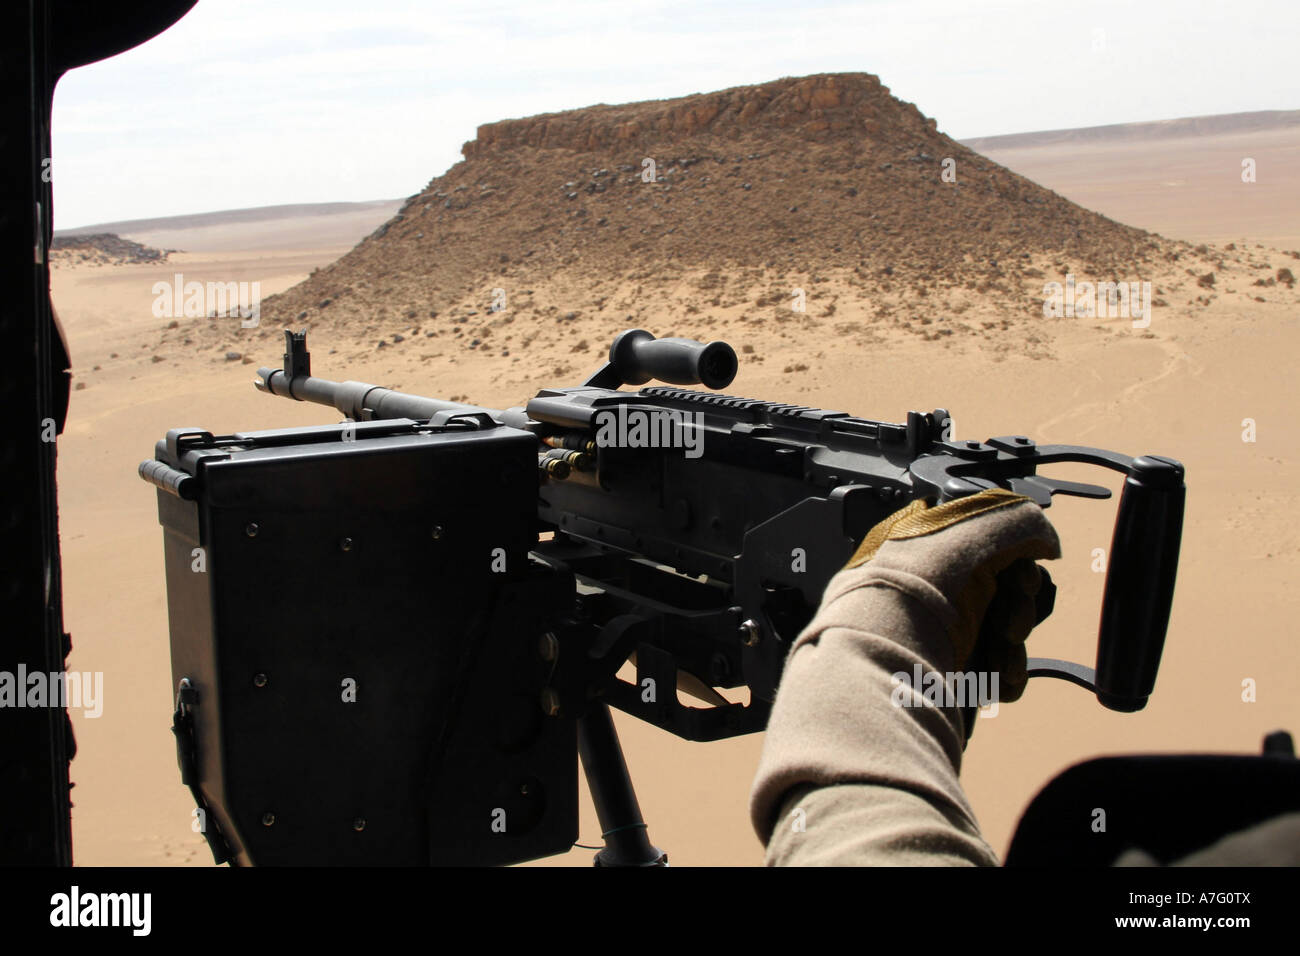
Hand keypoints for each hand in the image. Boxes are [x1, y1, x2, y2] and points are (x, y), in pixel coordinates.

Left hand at [847, 487, 1060, 701]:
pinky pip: (996, 671)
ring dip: (1015, 647)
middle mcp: (940, 585)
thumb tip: (1047, 543)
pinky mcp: (947, 666)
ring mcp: (942, 628)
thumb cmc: (918, 585)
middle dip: (1020, 610)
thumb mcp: (974, 529)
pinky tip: (998, 678)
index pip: (996, 550)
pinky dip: (1005, 675)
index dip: (1019, 566)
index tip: (1021, 580)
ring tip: (1000, 656)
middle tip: (1008, 626)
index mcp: (939, 547)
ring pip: (1006, 636)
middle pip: (1007, 594)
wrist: (886, 653)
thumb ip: (1021, 520)